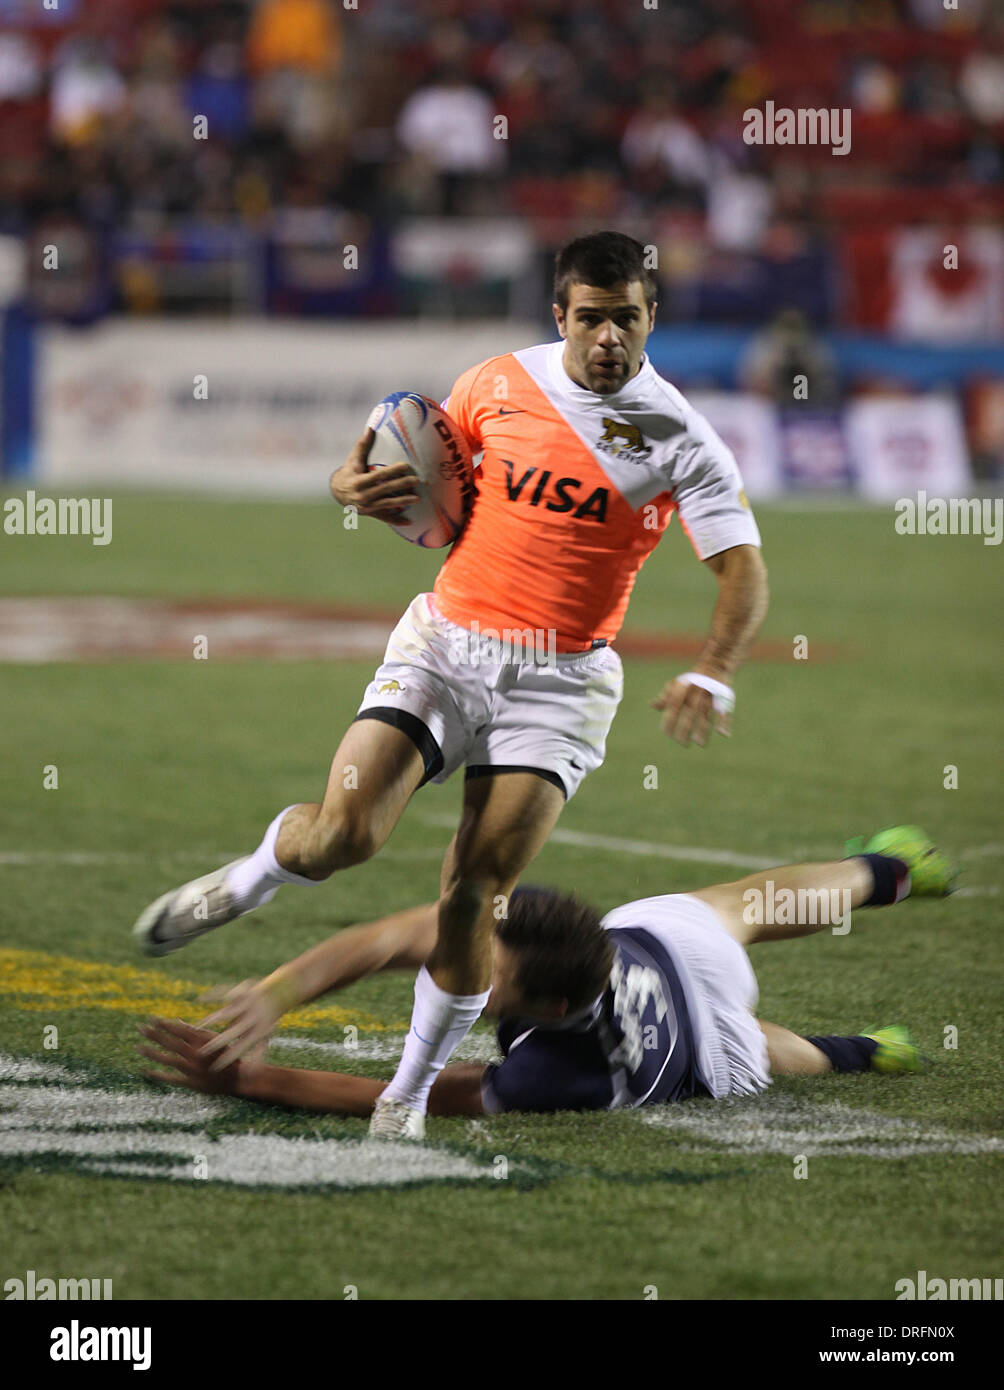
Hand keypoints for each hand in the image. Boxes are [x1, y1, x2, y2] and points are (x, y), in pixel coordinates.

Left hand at [138, 1016, 264, 1095]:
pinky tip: (146, 1070)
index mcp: (202, 1041)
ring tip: (138, 1047)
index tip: (151, 1018)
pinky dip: (158, 1075)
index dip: (163, 1024)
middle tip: (140, 1028)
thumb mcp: (213, 1038)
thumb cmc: (225, 1053)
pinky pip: (171, 1078)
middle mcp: (195, 1054)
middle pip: (170, 1042)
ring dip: (152, 1053)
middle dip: (154, 1034)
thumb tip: (175, 1021)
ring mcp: (192, 1069)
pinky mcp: (191, 1083)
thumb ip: (194, 1031)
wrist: (238, 1078)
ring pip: (167, 1060)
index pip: (178, 1029)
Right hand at [195, 978, 285, 1071]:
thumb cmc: (265, 1023)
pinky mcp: (240, 991)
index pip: (240, 1049)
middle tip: (201, 1053)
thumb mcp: (264, 1040)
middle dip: (217, 1043)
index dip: (227, 1059)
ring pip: (226, 1013)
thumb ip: (257, 1059)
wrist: (276, 995)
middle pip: (232, 1033)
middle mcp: (251, 1019)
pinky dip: (211, 996)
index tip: (213, 1069)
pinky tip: (198, 1001)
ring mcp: (246, 1004)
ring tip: (197, 1029)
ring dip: (211, 1020)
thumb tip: (246, 1078)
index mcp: (257, 1032)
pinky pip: (224, 993)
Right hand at [329, 428, 419, 523]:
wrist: (337, 492)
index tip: (406, 465)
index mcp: (359, 482)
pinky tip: (410, 521)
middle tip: (416, 480)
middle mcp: (362, 496)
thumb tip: (370, 428)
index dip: (392, 471)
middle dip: (402, 485)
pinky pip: (385, 518)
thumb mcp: (353, 459)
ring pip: (387, 504)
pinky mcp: (370, 514)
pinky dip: (397, 520)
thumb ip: (363, 445)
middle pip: (385, 490)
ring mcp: (367, 507)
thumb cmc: (349, 471)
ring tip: (417, 499)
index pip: (379, 475)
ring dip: (403, 502)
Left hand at [651, 675, 731, 745]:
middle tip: (682, 743)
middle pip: (690, 712)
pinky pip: (724, 710)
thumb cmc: (692, 679)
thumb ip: (665, 696)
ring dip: (703, 729)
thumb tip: (652, 705)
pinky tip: (723, 734)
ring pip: (706, 713)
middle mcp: (696, 690)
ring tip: (699, 743)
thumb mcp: (677, 683)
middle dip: (685, 728)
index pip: (674, 705)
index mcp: (683, 687)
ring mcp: (711, 693)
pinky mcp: (724, 695)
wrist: (715, 664)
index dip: (669, 719)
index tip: (666, 733)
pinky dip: (725, 722)